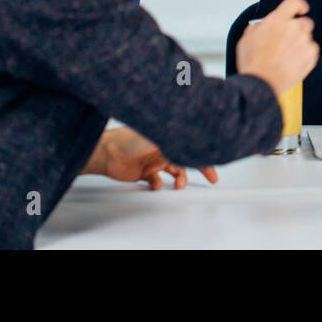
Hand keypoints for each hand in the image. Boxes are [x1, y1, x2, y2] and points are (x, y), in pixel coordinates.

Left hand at [85, 127, 217, 189]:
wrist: (105, 154)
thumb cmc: (129, 140)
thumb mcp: (159, 137)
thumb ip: (179, 140)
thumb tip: (197, 137)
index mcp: (167, 135)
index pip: (191, 144)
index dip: (205, 154)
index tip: (215, 163)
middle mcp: (162, 146)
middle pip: (186, 158)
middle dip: (199, 168)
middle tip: (210, 178)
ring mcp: (153, 159)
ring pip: (174, 171)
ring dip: (179, 180)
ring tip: (178, 187)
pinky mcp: (143, 172)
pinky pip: (157, 181)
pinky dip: (159, 185)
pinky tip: (156, 186)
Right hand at [237, 0, 320, 97]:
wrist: (261, 83)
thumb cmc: (252, 62)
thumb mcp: (246, 39)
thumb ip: (257, 27)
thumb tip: (263, 24)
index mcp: (278, 19)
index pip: (295, 2)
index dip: (299, 5)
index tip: (301, 9)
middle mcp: (294, 27)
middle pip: (304, 22)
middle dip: (298, 29)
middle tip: (287, 42)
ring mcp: (304, 41)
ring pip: (308, 38)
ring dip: (300, 43)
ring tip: (286, 57)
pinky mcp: (311, 56)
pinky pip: (312, 51)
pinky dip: (305, 55)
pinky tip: (292, 63)